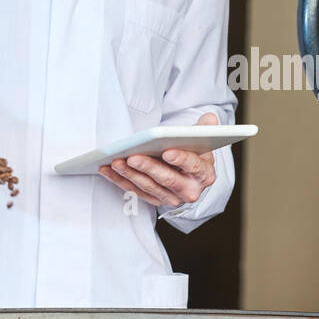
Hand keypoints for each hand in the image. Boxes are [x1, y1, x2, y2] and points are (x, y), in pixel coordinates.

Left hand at [99, 111, 218, 208]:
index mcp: (204, 174)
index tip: (168, 152)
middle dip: (148, 168)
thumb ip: (206, 129)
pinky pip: (136, 191)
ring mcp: (171, 198)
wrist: (190, 175)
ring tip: (116, 161)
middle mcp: (189, 190)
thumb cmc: (195, 154)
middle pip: (167, 179)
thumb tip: (210, 118)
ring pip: (148, 187)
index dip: (181, 159)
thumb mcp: (203, 140)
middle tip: (132, 157)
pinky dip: (120, 181)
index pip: (193, 166)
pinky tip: (108, 170)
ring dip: (130, 175)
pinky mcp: (155, 200)